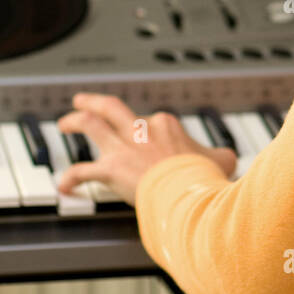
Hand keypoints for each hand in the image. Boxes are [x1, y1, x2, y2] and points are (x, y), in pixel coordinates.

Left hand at [56, 93, 236, 204]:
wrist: (190, 192)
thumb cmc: (204, 178)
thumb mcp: (221, 160)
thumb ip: (220, 156)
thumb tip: (230, 157)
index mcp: (165, 125)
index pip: (150, 121)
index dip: (144, 130)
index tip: (143, 139)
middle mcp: (141, 130)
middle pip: (111, 107)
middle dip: (93, 102)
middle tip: (81, 101)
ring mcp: (124, 148)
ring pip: (91, 124)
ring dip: (74, 121)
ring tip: (65, 123)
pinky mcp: (111, 169)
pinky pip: (82, 171)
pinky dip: (70, 177)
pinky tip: (64, 185)